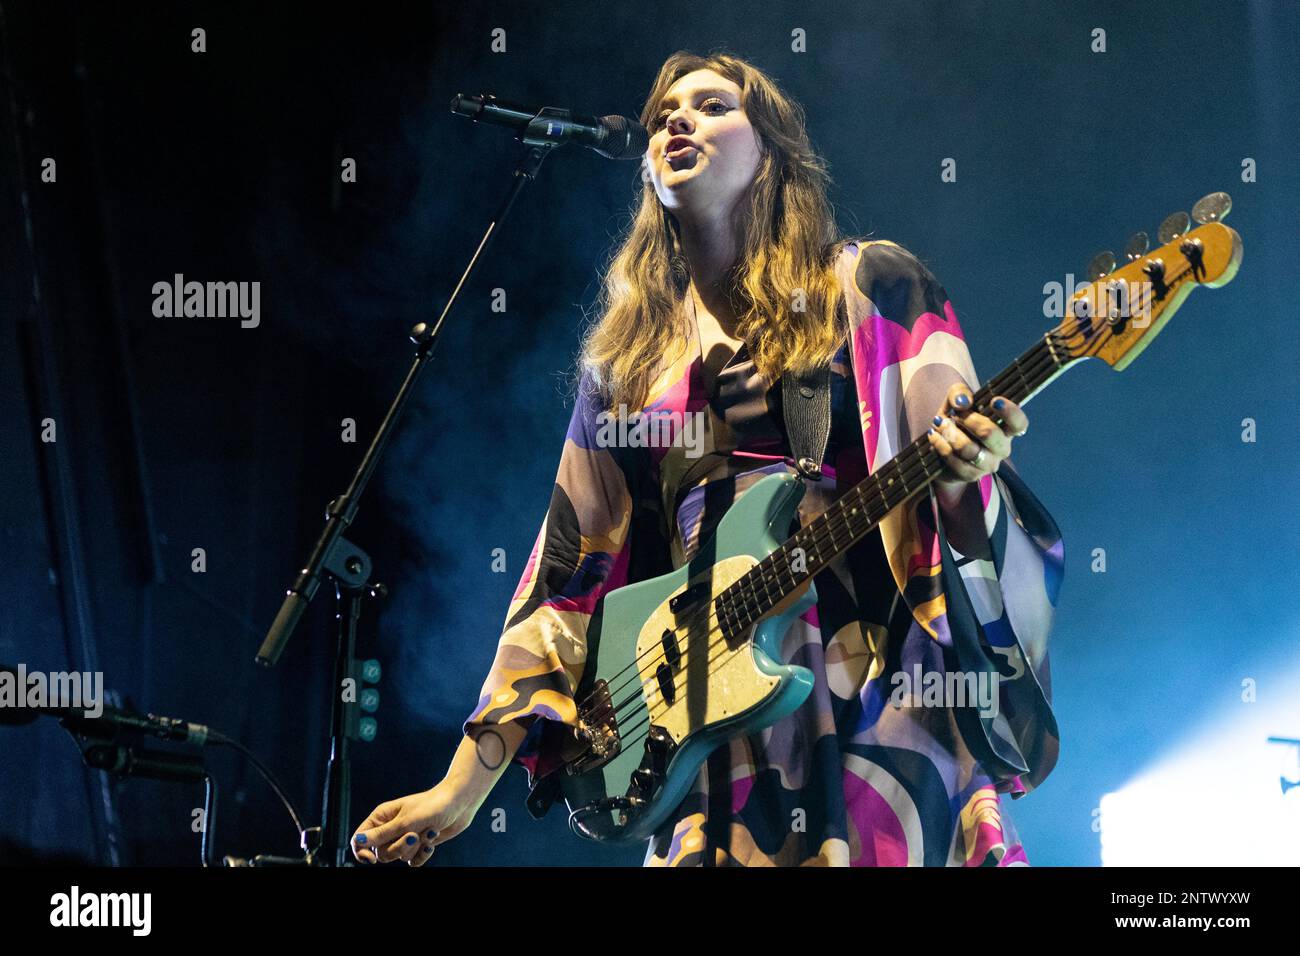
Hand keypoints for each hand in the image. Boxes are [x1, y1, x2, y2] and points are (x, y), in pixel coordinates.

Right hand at [350, 777, 482, 866]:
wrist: (460, 803)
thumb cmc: (432, 806)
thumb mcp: (405, 822)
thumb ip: (381, 834)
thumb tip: (358, 841)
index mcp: (382, 817)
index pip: (360, 839)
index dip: (361, 851)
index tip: (372, 860)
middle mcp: (391, 828)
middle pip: (381, 853)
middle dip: (398, 848)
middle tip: (413, 836)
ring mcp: (405, 837)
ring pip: (398, 857)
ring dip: (414, 848)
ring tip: (427, 832)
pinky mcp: (419, 844)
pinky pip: (413, 861)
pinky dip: (422, 855)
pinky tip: (431, 843)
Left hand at [925, 383, 1027, 484]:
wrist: (941, 448)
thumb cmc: (957, 420)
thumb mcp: (956, 400)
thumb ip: (959, 393)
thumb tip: (962, 402)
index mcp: (1006, 429)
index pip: (1019, 423)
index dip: (1010, 412)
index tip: (994, 401)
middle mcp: (1002, 448)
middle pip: (990, 434)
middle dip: (968, 420)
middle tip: (955, 415)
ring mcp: (988, 464)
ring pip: (969, 449)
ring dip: (950, 433)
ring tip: (940, 425)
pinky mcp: (971, 475)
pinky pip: (955, 461)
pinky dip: (941, 445)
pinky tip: (935, 437)